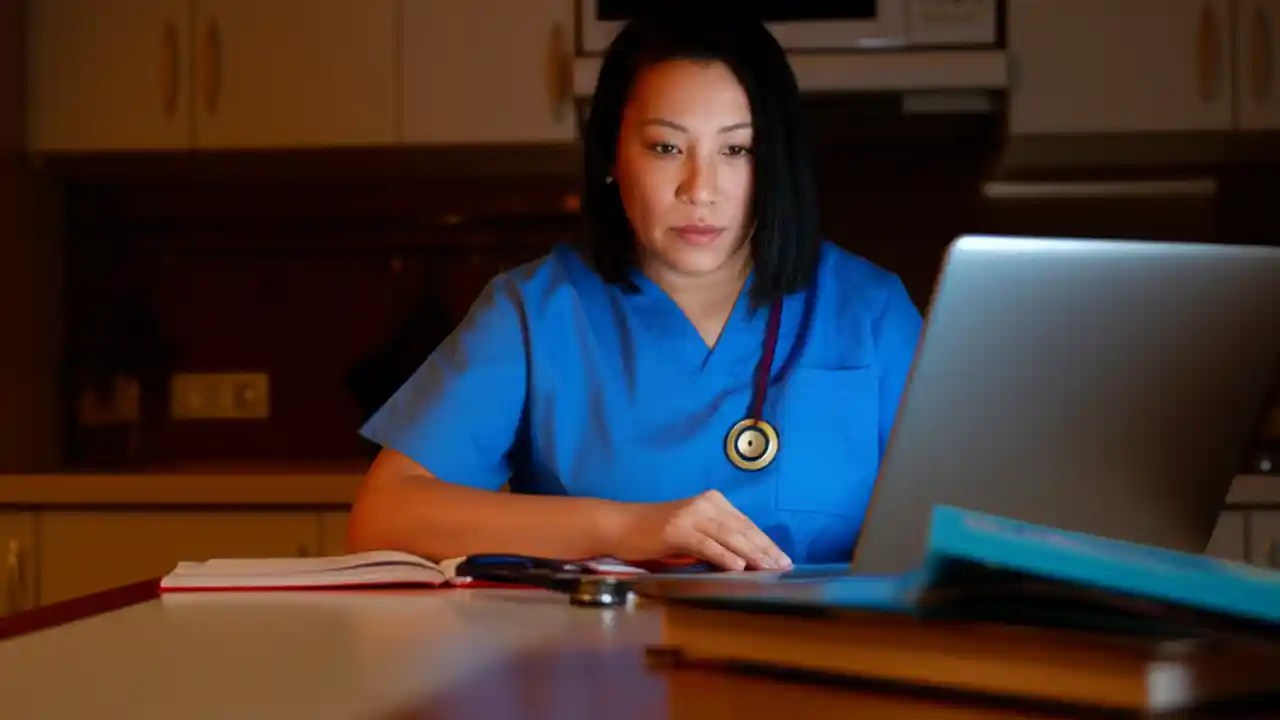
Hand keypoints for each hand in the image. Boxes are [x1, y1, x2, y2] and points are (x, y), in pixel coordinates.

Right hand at [613, 490, 792, 570]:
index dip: (766, 542)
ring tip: (770, 568)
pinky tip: (739, 567)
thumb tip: (747, 560)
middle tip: (784, 567)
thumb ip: (717, 539)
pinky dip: (724, 556)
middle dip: (766, 550)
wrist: (622, 525)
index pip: (747, 524)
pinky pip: (707, 545)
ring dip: (753, 554)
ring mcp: (692, 515)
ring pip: (730, 536)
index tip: (784, 559)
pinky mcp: (678, 529)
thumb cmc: (657, 533)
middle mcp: (707, 504)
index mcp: (713, 502)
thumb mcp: (693, 532)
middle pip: (743, 529)